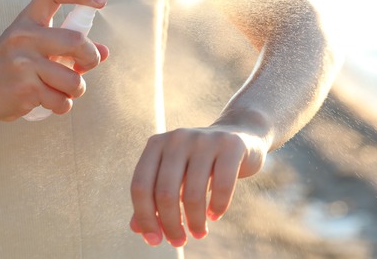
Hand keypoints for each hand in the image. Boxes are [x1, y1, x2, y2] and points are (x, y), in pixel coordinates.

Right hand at [0, 0, 108, 122]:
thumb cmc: (10, 67)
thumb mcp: (35, 48)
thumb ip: (68, 48)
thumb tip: (104, 51)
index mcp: (27, 20)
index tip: (101, 0)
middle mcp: (24, 36)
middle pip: (76, 42)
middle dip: (91, 58)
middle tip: (86, 66)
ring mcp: (23, 63)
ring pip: (73, 79)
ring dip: (76, 90)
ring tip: (63, 90)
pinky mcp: (24, 88)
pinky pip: (61, 100)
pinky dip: (62, 106)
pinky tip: (48, 102)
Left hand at [129, 125, 267, 246]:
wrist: (239, 135)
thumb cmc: (200, 163)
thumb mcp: (175, 176)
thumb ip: (154, 198)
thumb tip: (136, 229)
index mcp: (156, 144)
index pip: (141, 186)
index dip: (145, 218)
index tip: (155, 240)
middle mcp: (178, 138)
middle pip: (165, 193)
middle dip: (171, 225)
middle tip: (178, 241)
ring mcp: (205, 139)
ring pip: (193, 193)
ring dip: (195, 221)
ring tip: (199, 232)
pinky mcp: (231, 145)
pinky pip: (222, 186)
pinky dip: (217, 207)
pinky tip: (214, 216)